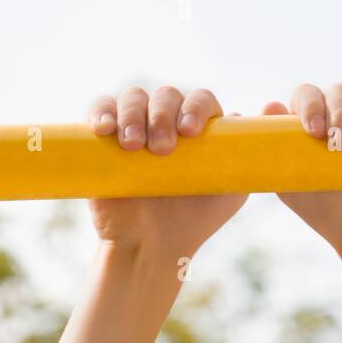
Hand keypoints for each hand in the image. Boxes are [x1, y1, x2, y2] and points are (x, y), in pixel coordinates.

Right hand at [86, 85, 247, 259]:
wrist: (150, 246)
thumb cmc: (193, 221)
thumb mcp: (228, 193)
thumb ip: (241, 160)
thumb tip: (240, 118)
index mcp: (197, 128)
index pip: (200, 100)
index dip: (196, 107)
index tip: (190, 131)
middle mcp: (167, 121)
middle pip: (166, 95)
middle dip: (163, 115)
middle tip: (162, 149)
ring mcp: (135, 126)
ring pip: (133, 97)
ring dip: (132, 115)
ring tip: (133, 146)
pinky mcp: (104, 139)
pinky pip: (100, 109)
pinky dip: (101, 112)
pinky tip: (105, 129)